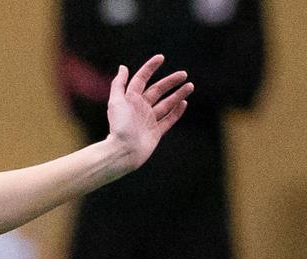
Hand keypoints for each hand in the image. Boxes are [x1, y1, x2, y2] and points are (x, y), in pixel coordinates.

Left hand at [106, 55, 192, 171]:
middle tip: (184, 74)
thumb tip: (123, 67)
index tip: (161, 58)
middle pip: (157, 90)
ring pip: (166, 104)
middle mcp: (140, 108)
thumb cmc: (119, 126)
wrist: (123, 151)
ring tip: (190, 85)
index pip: (141, 79)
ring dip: (178, 94)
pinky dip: (176, 112)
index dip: (150, 68)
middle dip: (170, 82)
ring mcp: (149, 120)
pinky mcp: (155, 132)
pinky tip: (184, 103)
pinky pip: (168, 120)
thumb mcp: (116, 102)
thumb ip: (119, 84)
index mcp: (130, 99)